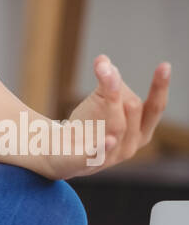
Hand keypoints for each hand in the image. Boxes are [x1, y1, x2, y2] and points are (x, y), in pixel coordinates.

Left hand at [41, 55, 170, 179]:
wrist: (60, 153)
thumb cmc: (89, 127)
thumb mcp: (102, 103)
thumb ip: (108, 84)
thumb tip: (104, 61)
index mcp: (140, 131)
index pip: (154, 108)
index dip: (160, 87)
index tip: (165, 66)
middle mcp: (129, 146)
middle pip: (133, 111)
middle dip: (121, 88)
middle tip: (105, 69)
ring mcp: (108, 157)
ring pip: (116, 128)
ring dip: (112, 102)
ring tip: (107, 76)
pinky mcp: (83, 163)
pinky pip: (94, 155)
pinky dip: (103, 147)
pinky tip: (109, 138)